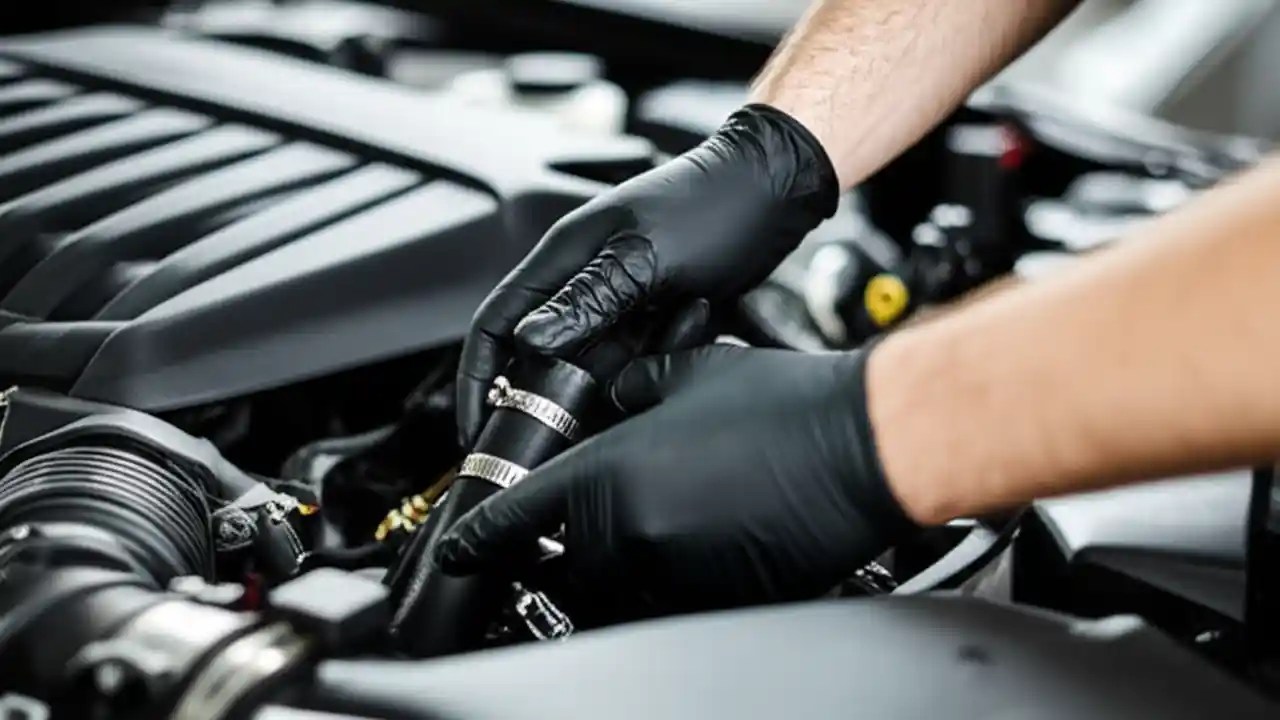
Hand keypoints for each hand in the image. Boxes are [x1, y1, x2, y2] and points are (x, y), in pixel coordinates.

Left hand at [436, 344, 917, 617]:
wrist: (860, 447)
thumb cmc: (784, 405)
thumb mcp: (688, 372)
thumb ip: (630, 386)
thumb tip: (610, 396)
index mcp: (612, 474)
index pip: (518, 517)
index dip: (481, 537)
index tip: (461, 549)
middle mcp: (634, 532)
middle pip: (565, 566)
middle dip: (562, 553)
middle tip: (580, 530)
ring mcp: (677, 572)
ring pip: (616, 590)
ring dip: (615, 569)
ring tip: (651, 532)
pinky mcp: (720, 596)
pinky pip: (671, 600)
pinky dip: (667, 580)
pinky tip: (699, 542)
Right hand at [457, 104, 839, 445]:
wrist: (775, 189)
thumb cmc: (711, 203)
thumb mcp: (646, 255)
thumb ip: (587, 299)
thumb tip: (527, 342)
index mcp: (561, 262)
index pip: (495, 327)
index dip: (479, 381)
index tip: (475, 435)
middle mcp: (581, 288)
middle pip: (541, 362)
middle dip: (552, 401)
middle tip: (566, 443)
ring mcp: (617, 308)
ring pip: (595, 371)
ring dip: (624, 381)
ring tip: (663, 361)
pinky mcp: (652, 322)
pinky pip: (638, 365)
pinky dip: (659, 364)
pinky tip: (696, 327)